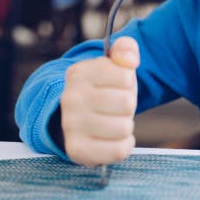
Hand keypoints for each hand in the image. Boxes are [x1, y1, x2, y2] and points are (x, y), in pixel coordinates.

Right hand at [60, 37, 139, 166]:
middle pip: (126, 103)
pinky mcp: (77, 150)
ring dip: (125, 125)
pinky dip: (123, 145)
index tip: (117, 83)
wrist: (79, 116)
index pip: (125, 77)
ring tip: (113, 120)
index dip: (128, 81)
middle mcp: (70, 98)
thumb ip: (125, 49)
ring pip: (124, 127)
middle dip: (128, 104)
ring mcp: (71, 126)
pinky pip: (118, 150)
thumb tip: (129, 60)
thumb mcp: (114, 63)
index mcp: (79, 73)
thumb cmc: (104, 88)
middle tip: (116, 105)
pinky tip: (114, 138)